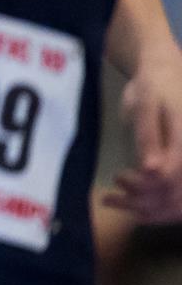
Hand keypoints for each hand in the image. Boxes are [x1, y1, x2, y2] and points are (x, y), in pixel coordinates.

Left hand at [104, 52, 181, 223]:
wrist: (166, 75)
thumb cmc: (153, 87)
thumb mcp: (145, 105)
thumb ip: (148, 136)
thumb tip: (150, 170)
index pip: (171, 175)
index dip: (145, 184)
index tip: (119, 178)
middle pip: (174, 192)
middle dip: (141, 199)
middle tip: (109, 196)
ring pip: (177, 200)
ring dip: (147, 208)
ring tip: (113, 202)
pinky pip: (178, 198)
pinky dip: (157, 208)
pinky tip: (134, 210)